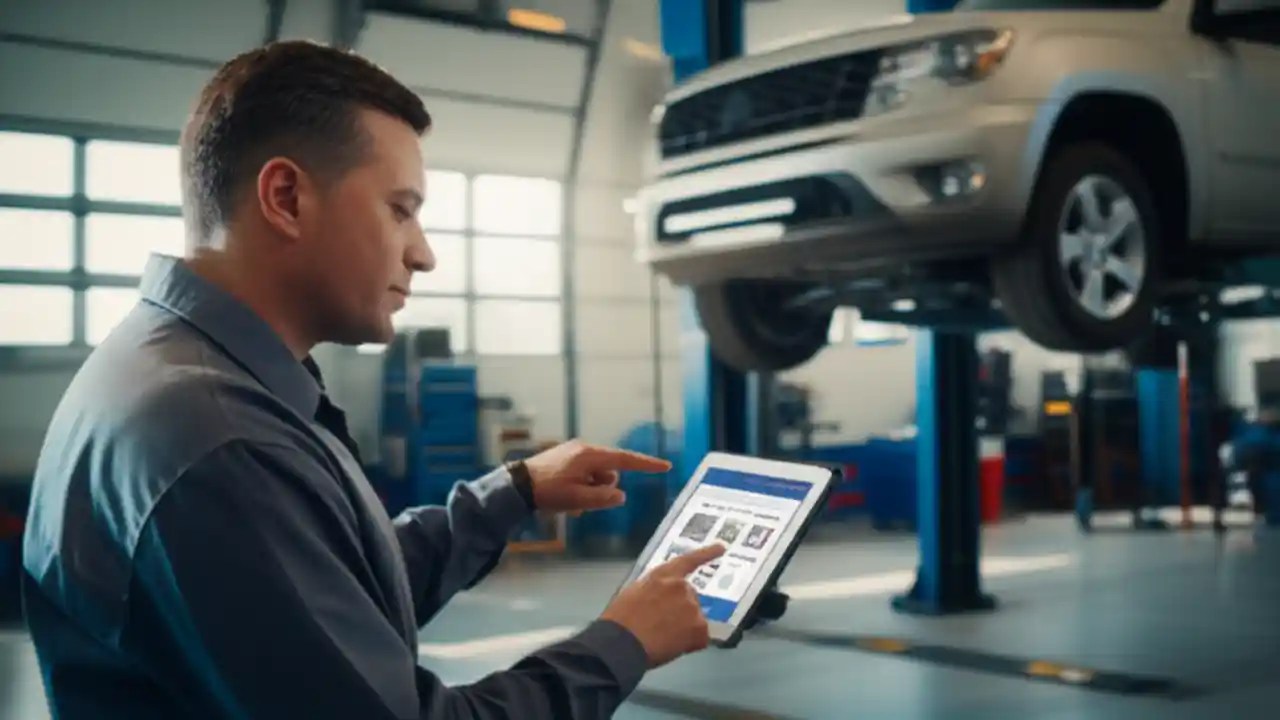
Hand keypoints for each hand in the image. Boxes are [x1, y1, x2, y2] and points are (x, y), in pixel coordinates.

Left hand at [523, 440, 670, 513]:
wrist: (517, 486)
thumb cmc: (548, 492)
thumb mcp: (578, 500)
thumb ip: (603, 498)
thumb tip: (620, 496)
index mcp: (590, 456)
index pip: (626, 460)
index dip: (646, 465)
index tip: (665, 466)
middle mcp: (584, 449)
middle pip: (610, 471)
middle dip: (603, 489)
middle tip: (583, 503)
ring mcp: (573, 453)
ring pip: (597, 475)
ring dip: (591, 490)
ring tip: (570, 501)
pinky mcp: (565, 458)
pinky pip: (584, 474)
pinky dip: (582, 487)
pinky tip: (566, 497)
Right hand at [600, 544, 725, 667]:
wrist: (621, 643)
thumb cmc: (620, 621)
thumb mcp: (634, 592)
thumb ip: (655, 589)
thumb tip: (663, 599)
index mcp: (662, 576)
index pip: (688, 561)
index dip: (706, 554)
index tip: (722, 547)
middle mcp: (681, 586)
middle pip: (690, 597)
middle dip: (681, 610)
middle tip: (661, 626)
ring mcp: (692, 606)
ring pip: (694, 619)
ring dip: (684, 627)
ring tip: (662, 639)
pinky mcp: (699, 627)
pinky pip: (699, 638)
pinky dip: (690, 644)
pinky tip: (673, 647)